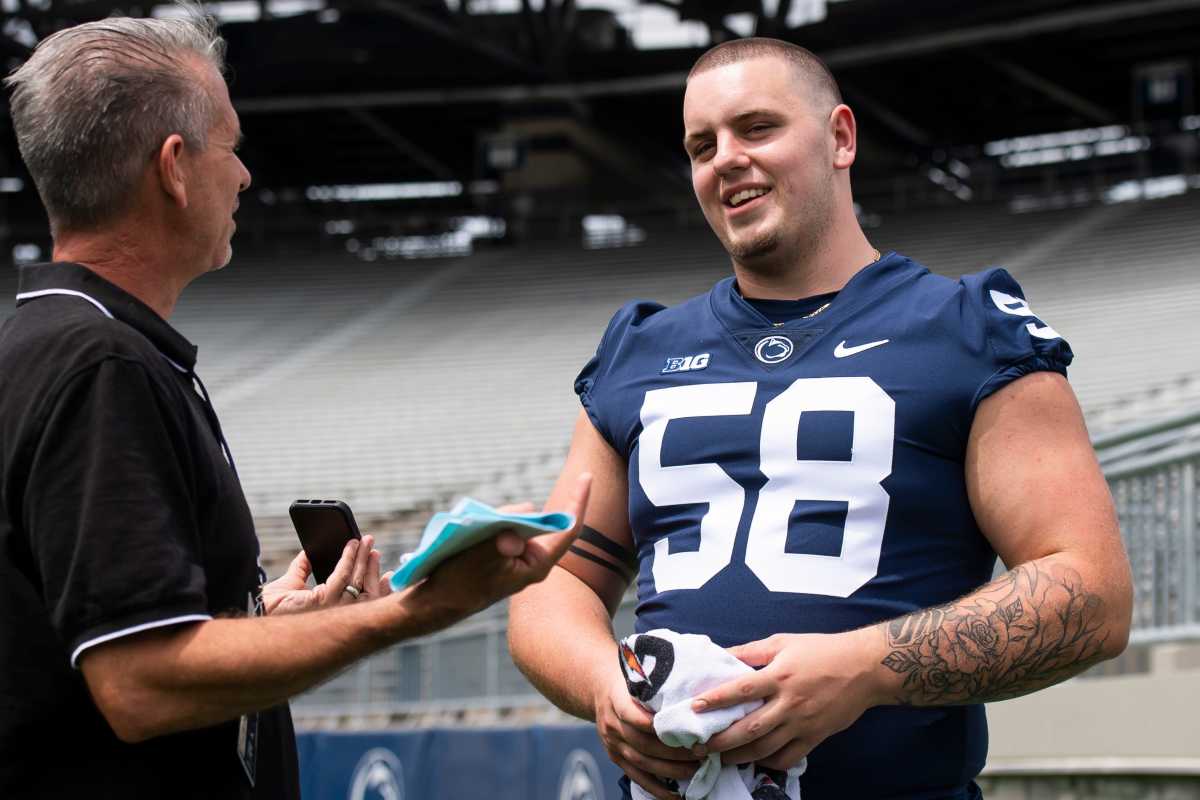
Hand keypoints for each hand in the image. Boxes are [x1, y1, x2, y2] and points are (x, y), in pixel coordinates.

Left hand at [261, 534, 391, 614]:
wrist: (254, 613)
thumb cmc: (270, 608)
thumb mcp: (290, 585)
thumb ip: (301, 569)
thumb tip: (308, 553)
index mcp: (332, 616)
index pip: (363, 603)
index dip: (378, 587)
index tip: (386, 573)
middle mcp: (337, 617)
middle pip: (366, 592)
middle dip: (372, 567)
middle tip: (372, 546)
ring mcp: (333, 611)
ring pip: (357, 582)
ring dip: (363, 559)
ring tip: (364, 541)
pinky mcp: (324, 602)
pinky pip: (342, 576)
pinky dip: (348, 559)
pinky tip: (349, 546)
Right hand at [406, 473, 593, 627]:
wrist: (437, 603)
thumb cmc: (461, 580)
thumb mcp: (483, 551)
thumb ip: (508, 529)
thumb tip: (529, 510)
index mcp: (537, 564)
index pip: (568, 529)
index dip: (579, 501)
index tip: (586, 476)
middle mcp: (533, 561)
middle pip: (538, 521)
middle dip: (516, 514)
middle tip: (488, 521)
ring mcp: (518, 559)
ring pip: (519, 524)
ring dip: (500, 520)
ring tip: (474, 533)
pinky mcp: (504, 556)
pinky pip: (505, 530)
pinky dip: (493, 525)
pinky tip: (472, 535)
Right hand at [594, 668, 696, 798]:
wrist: (599, 688)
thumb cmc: (628, 681)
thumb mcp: (636, 676)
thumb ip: (656, 685)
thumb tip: (690, 696)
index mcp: (616, 700)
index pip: (633, 715)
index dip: (656, 725)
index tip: (683, 728)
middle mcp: (612, 724)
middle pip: (643, 743)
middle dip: (674, 751)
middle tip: (700, 751)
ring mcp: (613, 744)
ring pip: (642, 762)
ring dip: (670, 769)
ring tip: (695, 769)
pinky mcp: (615, 757)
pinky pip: (636, 777)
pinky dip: (656, 788)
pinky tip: (675, 794)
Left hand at [691, 629, 882, 769]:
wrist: (864, 668)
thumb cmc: (822, 650)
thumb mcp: (783, 641)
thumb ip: (751, 650)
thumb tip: (723, 654)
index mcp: (779, 675)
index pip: (740, 690)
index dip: (716, 699)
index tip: (695, 707)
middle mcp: (789, 702)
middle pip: (749, 728)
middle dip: (722, 740)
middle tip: (701, 745)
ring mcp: (802, 723)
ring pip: (766, 748)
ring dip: (740, 756)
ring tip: (721, 758)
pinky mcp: (815, 737)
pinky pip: (789, 757)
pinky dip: (770, 762)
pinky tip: (756, 759)